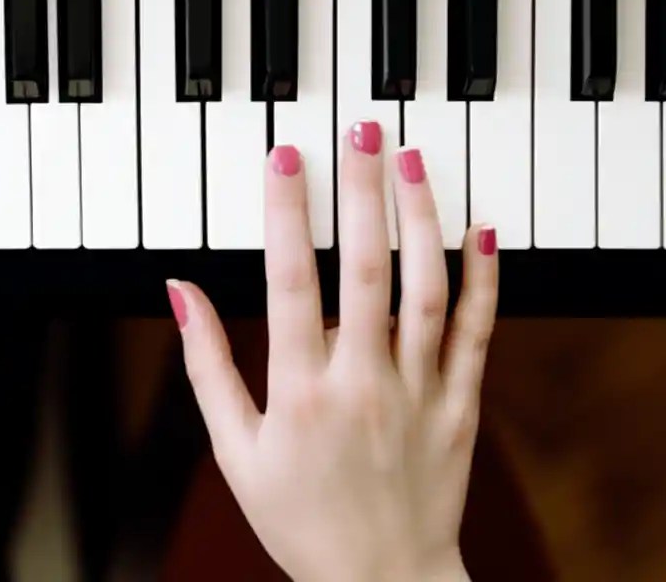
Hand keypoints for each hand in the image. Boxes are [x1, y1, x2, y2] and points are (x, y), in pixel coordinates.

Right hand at [168, 121, 496, 581]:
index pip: (291, 283)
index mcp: (300, 392)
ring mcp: (419, 391)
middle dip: (362, 191)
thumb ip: (207, 367)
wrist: (380, 580)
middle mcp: (363, 382)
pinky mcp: (460, 405)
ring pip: (428, 289)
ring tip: (411, 160)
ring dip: (420, 219)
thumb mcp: (234, 449)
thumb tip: (180, 294)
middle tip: (360, 129)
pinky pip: (479, 332)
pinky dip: (485, 279)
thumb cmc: (299, 518)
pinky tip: (481, 229)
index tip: (286, 157)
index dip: (286, 214)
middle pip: (365, 269)